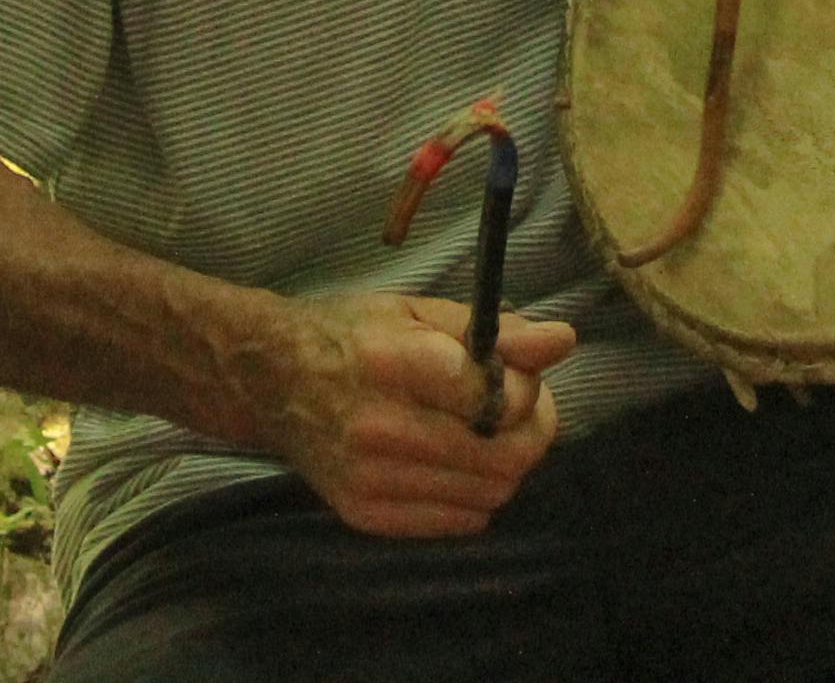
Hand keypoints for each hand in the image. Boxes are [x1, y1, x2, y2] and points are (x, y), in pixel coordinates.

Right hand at [260, 293, 571, 538]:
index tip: (515, 374)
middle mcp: (380, 428)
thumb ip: (494, 330)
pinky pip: (460, 522)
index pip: (495, 398)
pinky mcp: (366, 515)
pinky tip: (454, 462)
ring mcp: (371, 480)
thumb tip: (563, 340)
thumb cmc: (351, 335)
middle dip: (531, 431)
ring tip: (483, 433)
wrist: (271, 381)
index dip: (524, 388)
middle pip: (504, 457)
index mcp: (393, 363)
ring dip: (505, 464)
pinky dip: (474, 495)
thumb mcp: (418, 312)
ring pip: (490, 495)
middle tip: (518, 409)